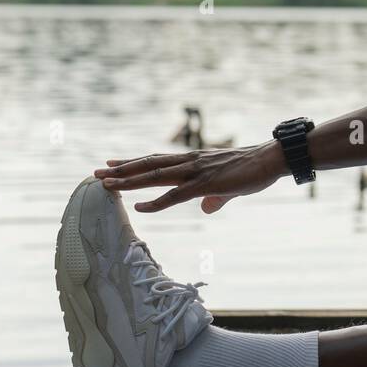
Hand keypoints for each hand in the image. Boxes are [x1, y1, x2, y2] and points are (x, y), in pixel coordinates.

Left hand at [94, 141, 287, 213]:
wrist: (271, 159)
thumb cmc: (253, 170)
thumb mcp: (229, 186)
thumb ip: (214, 197)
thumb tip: (206, 207)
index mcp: (193, 161)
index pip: (156, 160)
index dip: (133, 163)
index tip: (111, 164)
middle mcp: (190, 162)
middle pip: (148, 165)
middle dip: (121, 170)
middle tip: (96, 173)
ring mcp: (196, 172)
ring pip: (154, 177)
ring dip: (129, 181)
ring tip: (106, 184)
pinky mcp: (205, 184)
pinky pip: (175, 196)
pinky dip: (155, 203)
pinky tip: (138, 207)